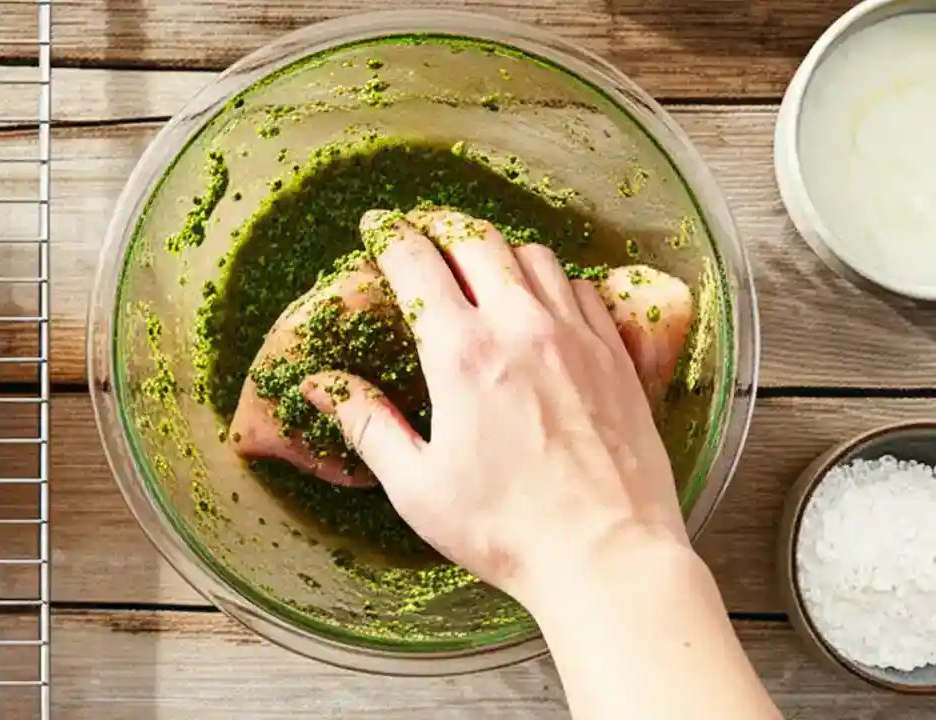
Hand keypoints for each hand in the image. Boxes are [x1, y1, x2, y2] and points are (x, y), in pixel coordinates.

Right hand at [301, 208, 685, 601]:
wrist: (607, 555)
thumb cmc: (506, 529)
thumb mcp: (417, 486)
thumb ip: (367, 424)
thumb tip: (319, 385)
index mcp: (462, 355)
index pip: (416, 263)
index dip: (389, 236)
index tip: (375, 227)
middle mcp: (522, 328)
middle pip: (477, 240)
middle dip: (441, 226)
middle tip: (422, 232)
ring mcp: (577, 337)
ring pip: (534, 256)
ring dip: (499, 250)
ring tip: (481, 265)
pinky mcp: (616, 356)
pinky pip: (582, 289)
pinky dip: (553, 281)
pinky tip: (543, 303)